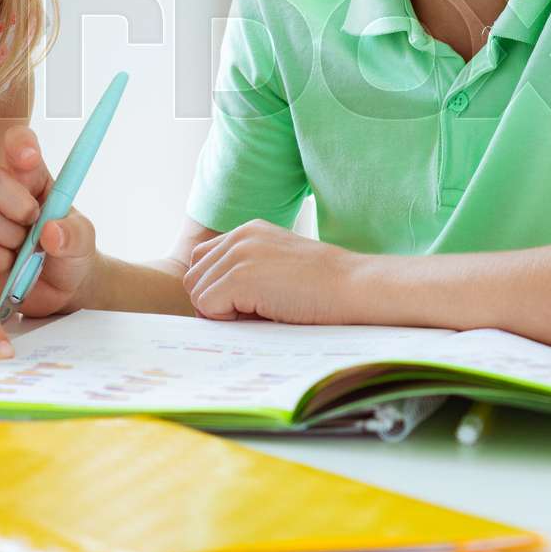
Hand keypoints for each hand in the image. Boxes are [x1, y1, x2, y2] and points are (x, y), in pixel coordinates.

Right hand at [0, 126, 98, 317]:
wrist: (62, 291)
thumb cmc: (70, 252)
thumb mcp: (83, 240)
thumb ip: (75, 233)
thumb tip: (52, 232)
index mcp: (31, 178)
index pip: (18, 144)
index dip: (19, 144)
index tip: (30, 158)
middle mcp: (0, 194)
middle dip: (14, 203)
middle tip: (33, 220)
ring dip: (9, 238)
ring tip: (24, 251)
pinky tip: (10, 267)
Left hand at [184, 219, 355, 323]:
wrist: (357, 288)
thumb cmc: (326, 289)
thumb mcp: (279, 267)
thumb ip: (247, 273)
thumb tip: (210, 304)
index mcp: (248, 231)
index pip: (203, 261)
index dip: (217, 288)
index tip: (247, 303)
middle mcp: (240, 236)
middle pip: (193, 277)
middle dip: (214, 301)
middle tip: (251, 314)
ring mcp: (239, 255)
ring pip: (196, 292)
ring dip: (221, 311)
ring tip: (260, 313)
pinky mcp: (240, 277)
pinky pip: (207, 307)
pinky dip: (227, 320)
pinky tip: (262, 316)